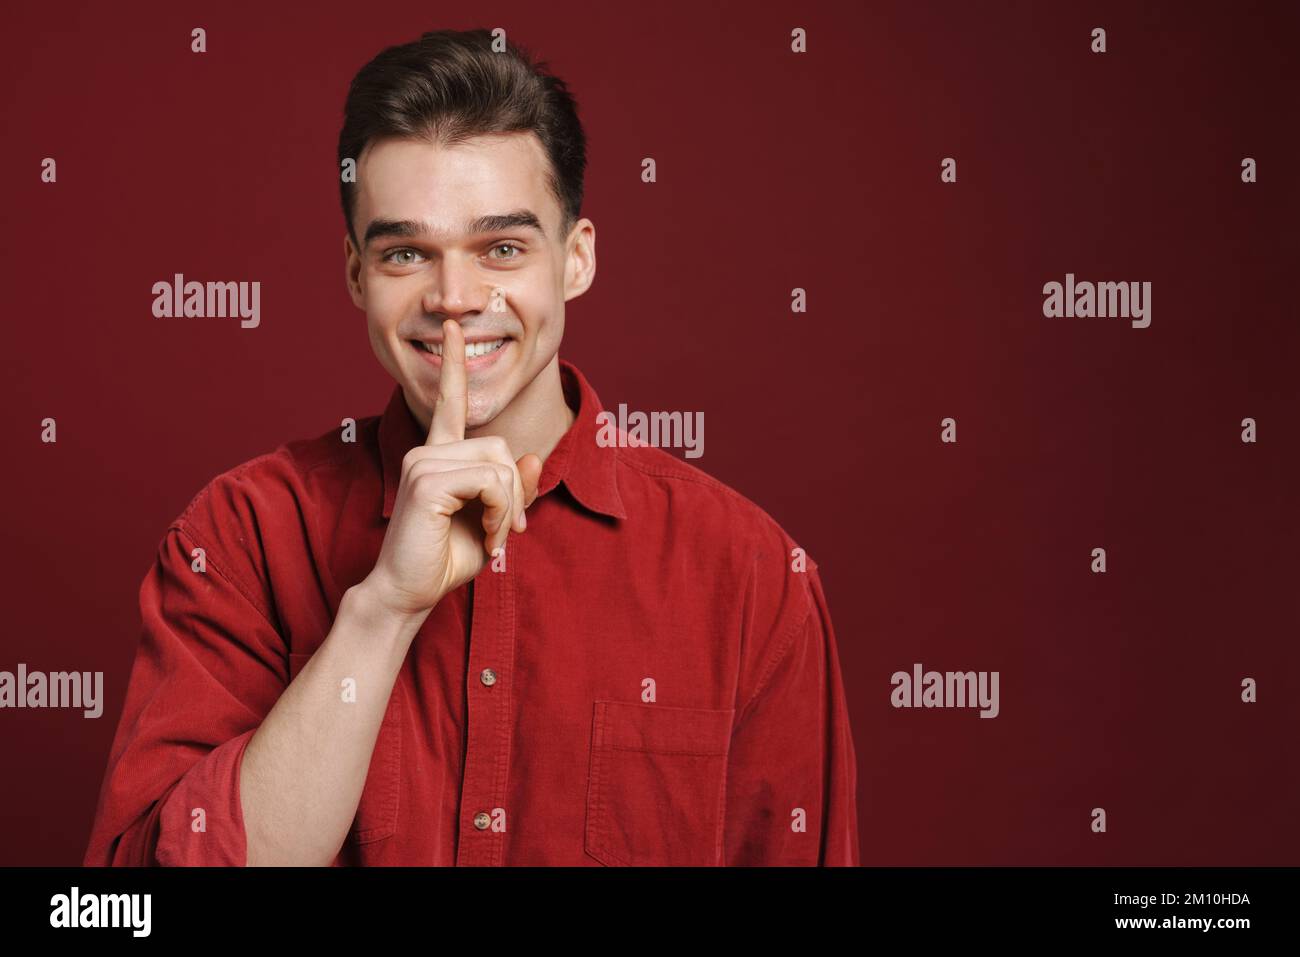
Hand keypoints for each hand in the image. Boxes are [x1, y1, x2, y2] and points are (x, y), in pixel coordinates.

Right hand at [364, 319, 542, 620]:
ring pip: (500, 465)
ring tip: (494, 538)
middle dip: (517, 492)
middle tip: (509, 530)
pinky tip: (489, 537)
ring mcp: (423, 463)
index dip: (454, 365)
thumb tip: (532, 458)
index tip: (455, 328)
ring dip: (510, 508)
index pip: (449, 402)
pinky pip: (491, 481)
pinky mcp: (427, 482)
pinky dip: (502, 513)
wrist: (409, 593)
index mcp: (438, 456)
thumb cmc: (445, 559)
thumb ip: (513, 489)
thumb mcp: (494, 521)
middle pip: (501, 447)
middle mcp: (426, 452)